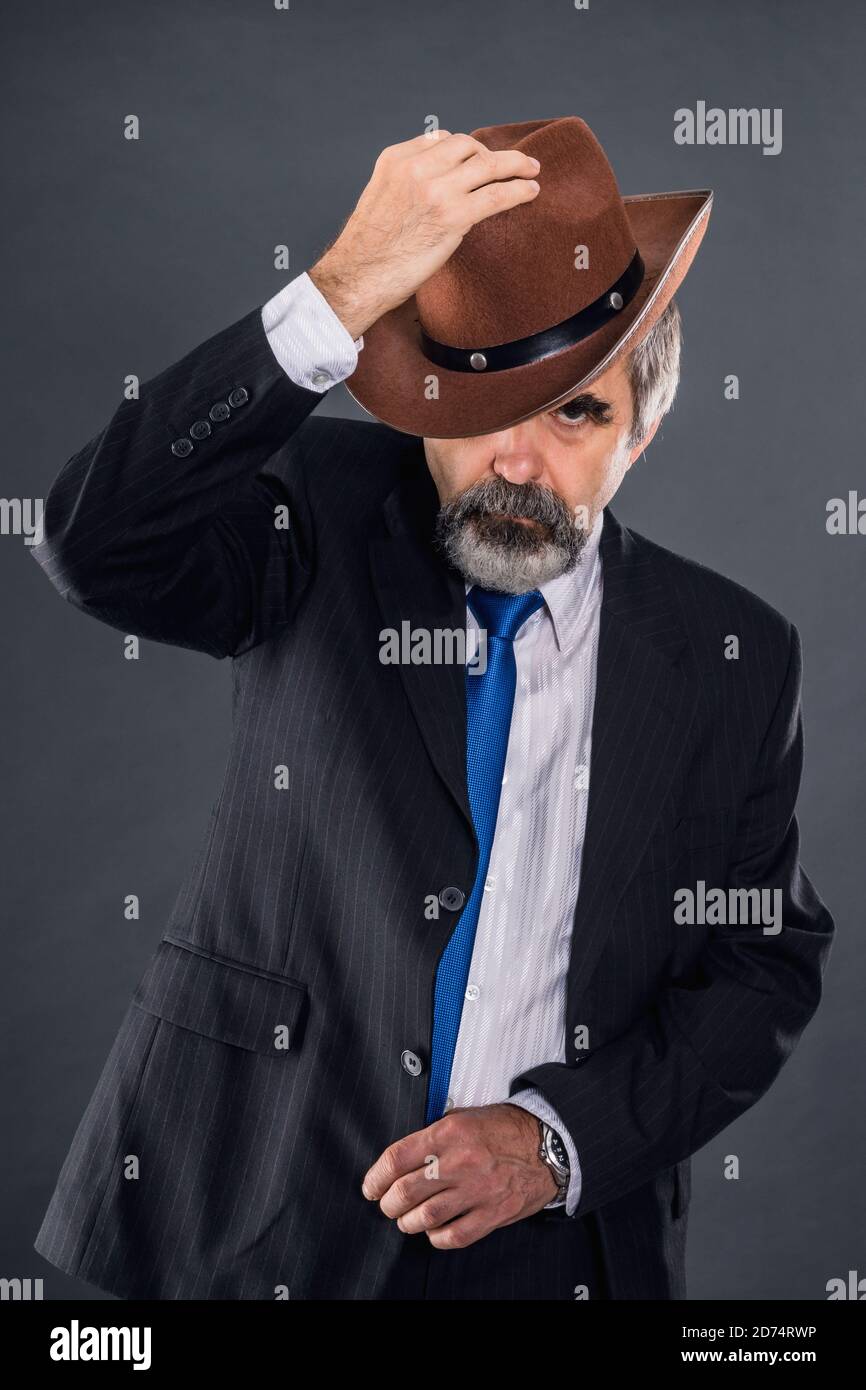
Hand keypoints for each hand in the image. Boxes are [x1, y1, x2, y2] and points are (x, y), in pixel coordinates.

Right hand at [308, 130, 540, 339]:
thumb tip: (433, 182)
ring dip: (515, 165)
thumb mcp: (380, 197)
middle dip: (490, 154)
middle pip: (467, 146)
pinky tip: (531, 191)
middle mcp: (416, 167)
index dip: (464, 149)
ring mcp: (436, 190)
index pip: (440, 139)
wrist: (358, 276)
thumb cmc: (369, 248)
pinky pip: (496, 196)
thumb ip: (405, 181)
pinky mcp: (453, 216)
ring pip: (488, 166)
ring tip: (531, 169)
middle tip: (509, 165)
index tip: (476, 160)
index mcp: (396, 159)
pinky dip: (518, 190)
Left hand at [361, 1102, 557, 1249]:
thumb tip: (402, 1157)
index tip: (370, 1186)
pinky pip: (455, 1235)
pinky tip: (434, 1232)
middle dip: (388, 1203)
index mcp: (450, 1133)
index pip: (397, 1158)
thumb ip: (434, 1134)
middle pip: (405, 1191)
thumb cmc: (505, 1128)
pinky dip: (437, 1238)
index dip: (376, 1177)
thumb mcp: (465, 1116)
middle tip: (387, 1204)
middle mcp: (460, 1162)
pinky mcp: (493, 1213)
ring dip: (408, 1222)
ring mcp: (478, 1190)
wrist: (548, 1144)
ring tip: (406, 1220)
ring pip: (426, 1216)